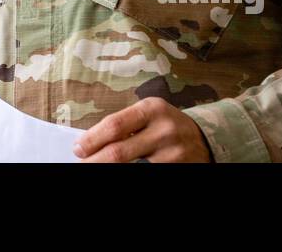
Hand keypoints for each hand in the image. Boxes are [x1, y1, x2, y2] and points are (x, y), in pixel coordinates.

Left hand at [73, 98, 212, 162]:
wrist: (203, 139)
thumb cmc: (166, 124)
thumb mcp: (148, 114)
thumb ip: (124, 124)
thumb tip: (90, 142)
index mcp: (152, 108)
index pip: (114, 125)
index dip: (92, 139)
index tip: (78, 148)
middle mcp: (163, 129)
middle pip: (119, 151)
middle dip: (95, 160)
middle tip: (82, 163)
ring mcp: (172, 153)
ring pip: (131, 167)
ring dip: (109, 169)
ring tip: (98, 166)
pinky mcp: (177, 169)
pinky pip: (146, 173)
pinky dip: (129, 172)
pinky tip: (123, 170)